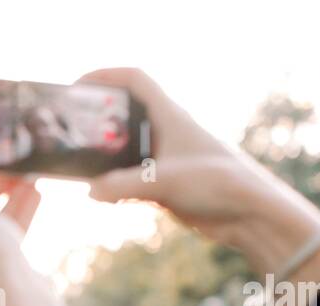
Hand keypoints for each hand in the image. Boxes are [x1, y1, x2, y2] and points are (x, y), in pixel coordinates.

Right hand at [81, 68, 319, 281]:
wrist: (250, 215)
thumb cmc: (219, 185)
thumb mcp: (165, 182)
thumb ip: (125, 186)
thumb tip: (90, 191)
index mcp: (170, 116)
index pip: (134, 80)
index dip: (105, 76)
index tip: (77, 86)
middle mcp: (166, 133)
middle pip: (124, 114)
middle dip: (96, 119)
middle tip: (70, 129)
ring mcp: (164, 159)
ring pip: (124, 149)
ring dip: (102, 155)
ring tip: (76, 163)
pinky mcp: (164, 184)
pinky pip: (129, 177)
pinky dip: (112, 182)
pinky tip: (100, 195)